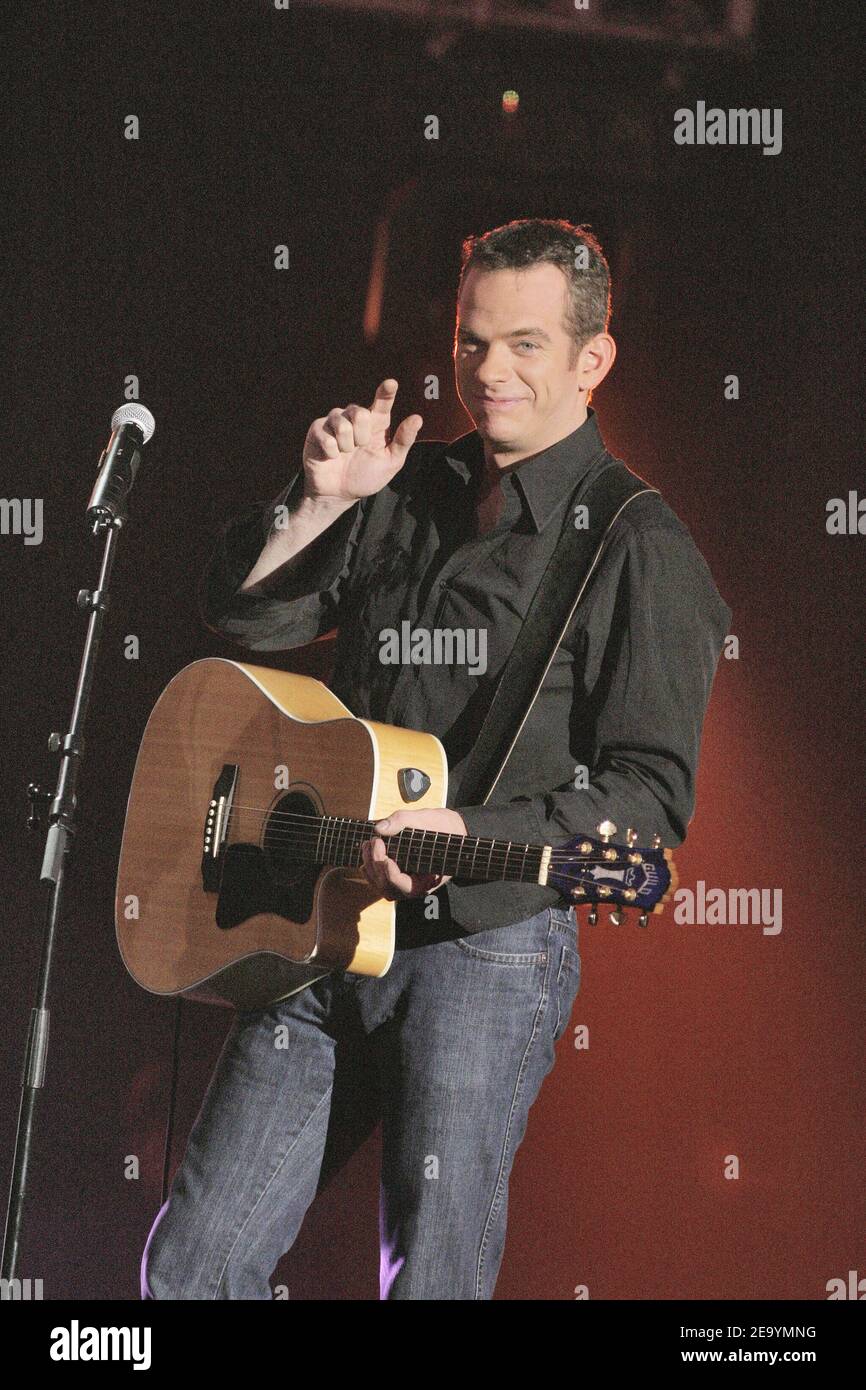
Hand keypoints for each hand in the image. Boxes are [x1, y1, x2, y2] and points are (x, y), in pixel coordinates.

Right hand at [301, 378, 422, 502]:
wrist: (339, 494)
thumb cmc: (366, 476)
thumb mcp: (390, 462)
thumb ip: (403, 441)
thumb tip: (417, 418)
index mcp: (376, 423)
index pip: (382, 403)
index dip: (386, 392)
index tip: (391, 384)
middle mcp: (355, 418)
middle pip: (359, 412)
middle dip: (361, 436)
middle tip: (358, 449)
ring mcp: (334, 422)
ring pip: (342, 424)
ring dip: (345, 446)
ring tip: (344, 454)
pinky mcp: (317, 430)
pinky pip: (326, 437)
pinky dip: (332, 452)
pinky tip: (331, 457)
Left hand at [360, 808, 468, 901]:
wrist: (453, 829)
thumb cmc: (444, 827)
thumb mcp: (427, 819)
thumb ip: (403, 820)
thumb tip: (379, 827)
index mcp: (429, 878)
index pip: (406, 886)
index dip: (392, 875)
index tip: (386, 858)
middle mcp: (417, 885)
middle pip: (389, 888)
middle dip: (377, 866)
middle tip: (375, 841)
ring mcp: (407, 881)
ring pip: (382, 886)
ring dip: (371, 868)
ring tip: (368, 844)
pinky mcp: (399, 874)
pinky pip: (381, 880)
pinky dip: (371, 870)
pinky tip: (368, 853)